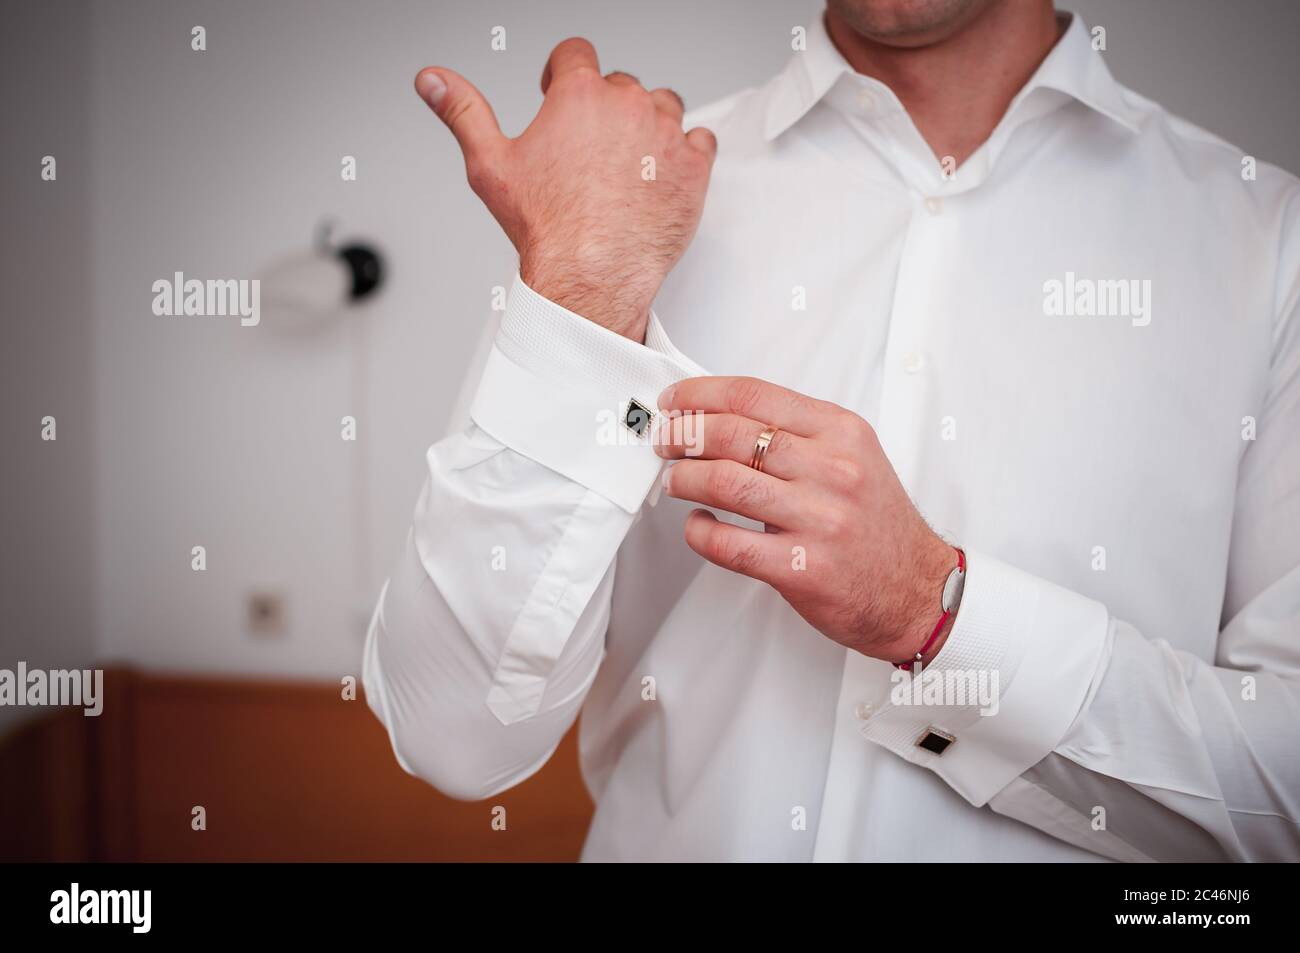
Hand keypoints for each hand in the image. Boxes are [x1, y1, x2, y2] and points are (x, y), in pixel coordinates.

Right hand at [414, 40, 716, 340]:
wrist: (591, 275)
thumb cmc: (546, 227)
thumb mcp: (490, 164)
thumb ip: (462, 111)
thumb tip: (432, 79)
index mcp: (579, 95)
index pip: (576, 54)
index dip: (563, 74)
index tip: (560, 97)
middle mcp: (627, 104)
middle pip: (620, 84)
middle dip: (604, 108)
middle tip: (590, 149)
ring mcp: (665, 133)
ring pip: (663, 106)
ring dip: (648, 125)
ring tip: (627, 163)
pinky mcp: (694, 166)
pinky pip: (701, 140)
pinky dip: (684, 153)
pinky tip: (662, 175)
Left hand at [655, 376, 957, 663]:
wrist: (918, 590)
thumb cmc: (878, 525)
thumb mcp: (854, 456)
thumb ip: (798, 433)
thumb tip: (723, 416)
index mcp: (841, 434)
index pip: (755, 396)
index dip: (701, 394)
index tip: (675, 400)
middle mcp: (832, 471)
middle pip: (732, 434)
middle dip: (683, 434)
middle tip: (666, 442)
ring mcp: (819, 520)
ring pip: (725, 482)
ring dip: (684, 478)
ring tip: (675, 480)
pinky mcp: (803, 568)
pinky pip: (729, 544)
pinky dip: (699, 531)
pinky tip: (698, 524)